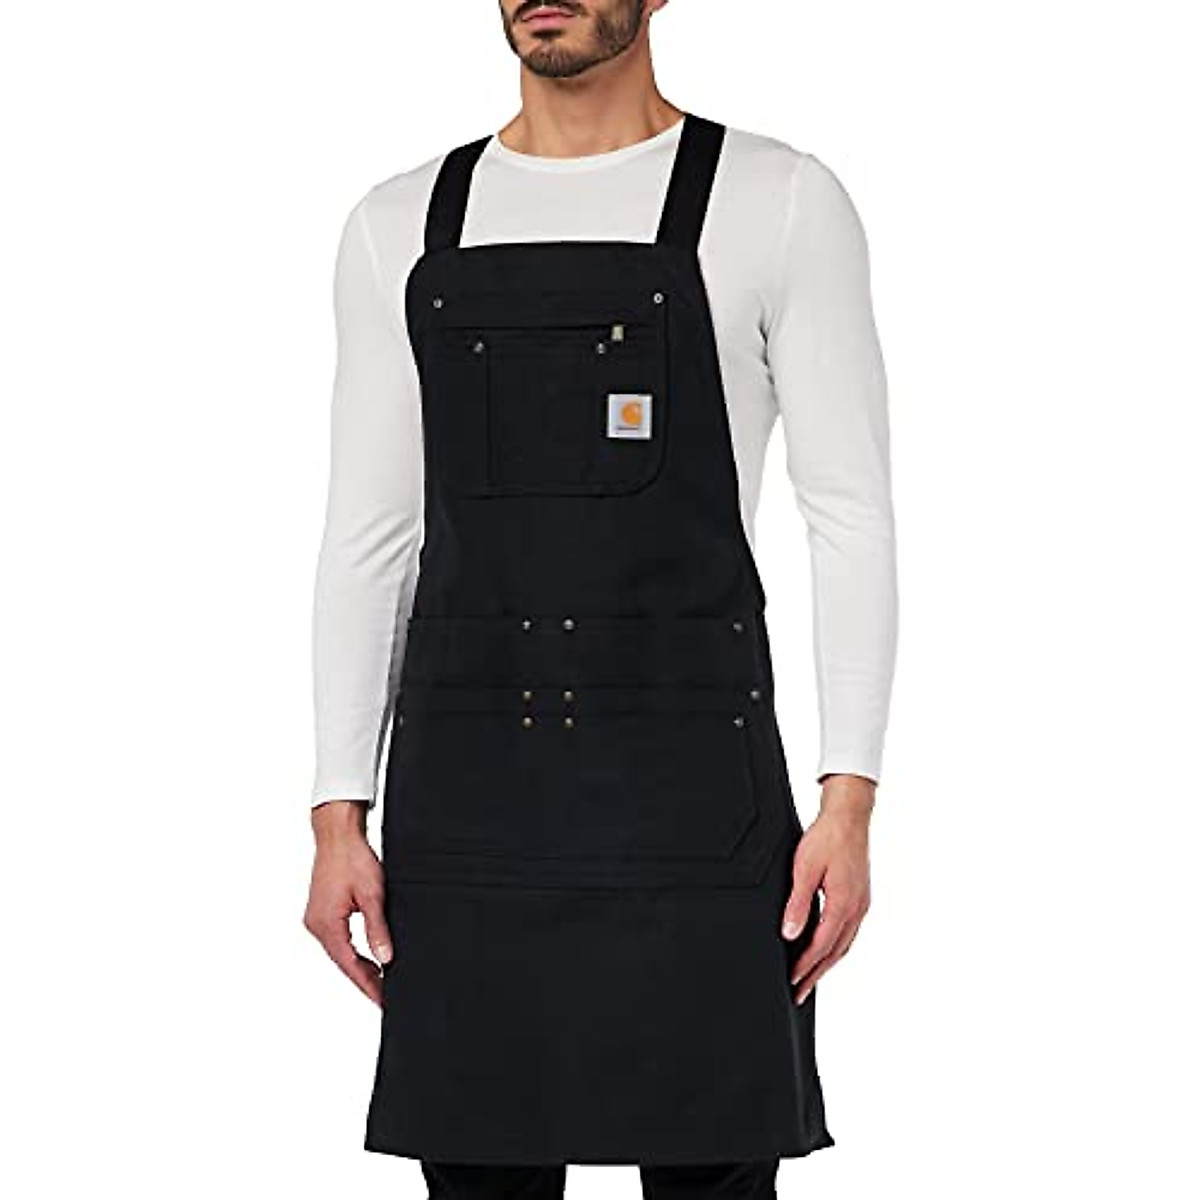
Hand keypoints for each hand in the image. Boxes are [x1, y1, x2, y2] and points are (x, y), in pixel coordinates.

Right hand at [303, 800, 392, 1006]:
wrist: (337, 835)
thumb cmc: (352, 858)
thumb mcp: (372, 895)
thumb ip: (377, 929)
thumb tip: (385, 958)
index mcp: (326, 924)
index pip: (349, 965)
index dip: (367, 984)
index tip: (382, 1000)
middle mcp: (316, 925)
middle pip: (343, 962)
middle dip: (364, 979)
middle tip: (385, 995)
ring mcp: (315, 919)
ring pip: (339, 953)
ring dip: (357, 966)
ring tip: (379, 981)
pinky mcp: (320, 913)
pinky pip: (336, 941)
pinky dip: (351, 952)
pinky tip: (365, 957)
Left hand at [780, 774, 873, 1003]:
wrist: (850, 816)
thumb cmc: (827, 837)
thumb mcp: (805, 868)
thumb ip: (798, 903)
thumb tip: (789, 933)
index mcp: (843, 904)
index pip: (821, 946)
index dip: (805, 966)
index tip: (791, 981)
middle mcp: (857, 909)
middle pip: (835, 952)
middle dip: (816, 974)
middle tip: (800, 993)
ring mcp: (862, 904)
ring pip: (845, 944)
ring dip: (827, 963)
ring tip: (811, 978)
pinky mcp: (861, 897)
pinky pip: (849, 931)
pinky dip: (837, 946)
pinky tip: (827, 948)